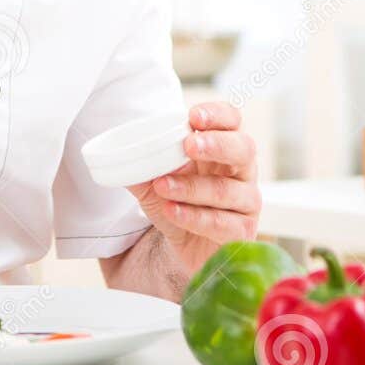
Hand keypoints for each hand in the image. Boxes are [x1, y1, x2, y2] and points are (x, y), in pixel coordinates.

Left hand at [127, 103, 260, 277]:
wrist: (188, 250)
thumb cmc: (179, 205)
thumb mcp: (156, 183)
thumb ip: (141, 168)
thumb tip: (117, 155)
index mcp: (225, 149)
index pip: (232, 121)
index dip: (217, 115)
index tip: (193, 117)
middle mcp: (242, 171)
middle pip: (244, 149)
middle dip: (217, 145)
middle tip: (188, 145)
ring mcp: (247, 202)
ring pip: (227, 190)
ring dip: (192, 187)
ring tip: (162, 186)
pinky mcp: (243, 232)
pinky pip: (222, 223)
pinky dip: (194, 217)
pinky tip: (172, 211)